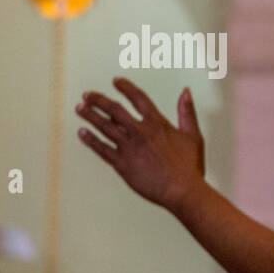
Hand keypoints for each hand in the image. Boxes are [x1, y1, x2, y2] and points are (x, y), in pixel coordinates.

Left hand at [76, 77, 205, 211]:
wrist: (182, 191)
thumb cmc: (190, 166)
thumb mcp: (193, 136)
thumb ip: (187, 112)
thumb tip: (186, 91)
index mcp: (158, 124)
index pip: (138, 99)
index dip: (126, 88)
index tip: (116, 81)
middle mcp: (140, 132)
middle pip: (114, 110)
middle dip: (99, 100)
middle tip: (87, 95)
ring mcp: (129, 148)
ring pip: (104, 127)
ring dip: (90, 116)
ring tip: (80, 108)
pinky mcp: (122, 164)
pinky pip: (102, 149)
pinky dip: (90, 140)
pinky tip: (82, 132)